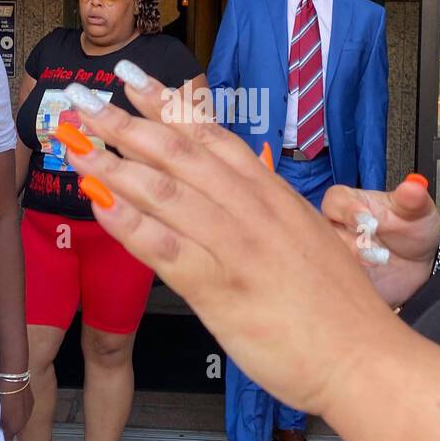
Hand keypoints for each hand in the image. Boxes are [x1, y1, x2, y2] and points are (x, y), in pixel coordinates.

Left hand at [0, 380, 32, 440]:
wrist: (13, 380)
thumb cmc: (1, 395)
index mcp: (11, 428)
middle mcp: (21, 423)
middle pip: (12, 431)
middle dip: (6, 428)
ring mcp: (27, 414)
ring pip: (19, 420)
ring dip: (13, 418)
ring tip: (5, 408)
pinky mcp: (31, 404)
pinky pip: (24, 411)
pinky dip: (18, 409)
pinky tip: (12, 401)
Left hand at [60, 73, 395, 416]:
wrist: (364, 356)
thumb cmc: (338, 308)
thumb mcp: (305, 239)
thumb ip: (266, 214)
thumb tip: (233, 196)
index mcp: (273, 195)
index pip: (212, 136)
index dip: (168, 106)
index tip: (134, 84)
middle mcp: (253, 210)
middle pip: (179, 152)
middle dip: (126, 123)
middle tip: (85, 103)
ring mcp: (236, 246)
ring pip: (164, 190)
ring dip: (112, 163)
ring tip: (75, 144)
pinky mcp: (221, 288)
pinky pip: (163, 246)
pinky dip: (126, 221)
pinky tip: (97, 203)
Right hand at [321, 179, 439, 307]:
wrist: (421, 266)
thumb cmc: (412, 231)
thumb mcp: (419, 212)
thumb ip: (414, 199)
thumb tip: (413, 187)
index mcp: (353, 204)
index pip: (335, 199)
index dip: (347, 209)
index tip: (366, 220)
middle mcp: (340, 227)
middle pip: (324, 230)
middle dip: (349, 241)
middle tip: (374, 249)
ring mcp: (339, 252)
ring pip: (327, 256)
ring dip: (351, 261)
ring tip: (379, 261)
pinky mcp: (342, 276)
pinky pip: (334, 280)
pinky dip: (350, 282)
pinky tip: (370, 280)